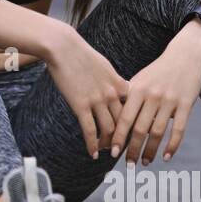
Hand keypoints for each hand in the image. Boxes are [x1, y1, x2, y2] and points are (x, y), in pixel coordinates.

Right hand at [44, 28, 128, 159]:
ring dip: (108, 144)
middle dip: (123, 139)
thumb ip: (114, 81)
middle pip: (123, 124)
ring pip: (108, 130)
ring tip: (106, 151)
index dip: (136, 125)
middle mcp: (111, 94)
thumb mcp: (105, 66)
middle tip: (122, 149)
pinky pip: (89, 130)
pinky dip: (92, 145)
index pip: (134, 111)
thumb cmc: (82, 54)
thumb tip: (120, 89)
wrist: (64, 47)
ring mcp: (97, 101)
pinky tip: (93, 154)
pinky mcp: (80, 105)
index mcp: (119, 84)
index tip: (136, 135)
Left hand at [108, 37, 200, 164]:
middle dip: (133, 149)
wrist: (185, 54)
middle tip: (128, 164)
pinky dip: (172, 145)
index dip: (118, 137)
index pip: (124, 118)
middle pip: (140, 129)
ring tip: (145, 162)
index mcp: (137, 89)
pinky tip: (166, 157)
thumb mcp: (139, 80)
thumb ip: (128, 99)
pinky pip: (179, 129)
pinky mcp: (187, 104)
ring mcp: (170, 100)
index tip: (112, 153)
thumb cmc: (158, 71)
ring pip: (158, 132)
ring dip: (151, 151)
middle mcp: (152, 95)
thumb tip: (112, 123)